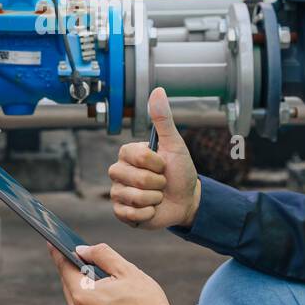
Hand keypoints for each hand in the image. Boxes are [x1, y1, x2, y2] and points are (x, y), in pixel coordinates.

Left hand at [49, 242, 177, 304]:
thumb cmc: (147, 303)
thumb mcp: (126, 270)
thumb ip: (101, 254)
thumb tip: (81, 250)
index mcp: (83, 296)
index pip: (65, 268)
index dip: (59, 253)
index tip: (51, 243)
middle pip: (70, 285)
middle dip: (77, 270)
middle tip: (84, 257)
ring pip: (78, 301)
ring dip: (86, 289)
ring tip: (104, 280)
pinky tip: (110, 300)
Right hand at [108, 86, 200, 229]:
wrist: (186, 201)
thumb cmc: (180, 171)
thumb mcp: (174, 144)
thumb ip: (163, 119)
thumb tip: (158, 90)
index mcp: (128, 153)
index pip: (139, 156)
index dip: (157, 164)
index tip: (164, 165)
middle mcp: (118, 171)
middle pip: (136, 178)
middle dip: (157, 183)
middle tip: (162, 183)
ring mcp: (117, 192)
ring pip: (133, 197)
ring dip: (154, 199)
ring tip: (158, 196)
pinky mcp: (120, 212)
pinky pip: (129, 214)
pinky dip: (147, 214)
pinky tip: (151, 209)